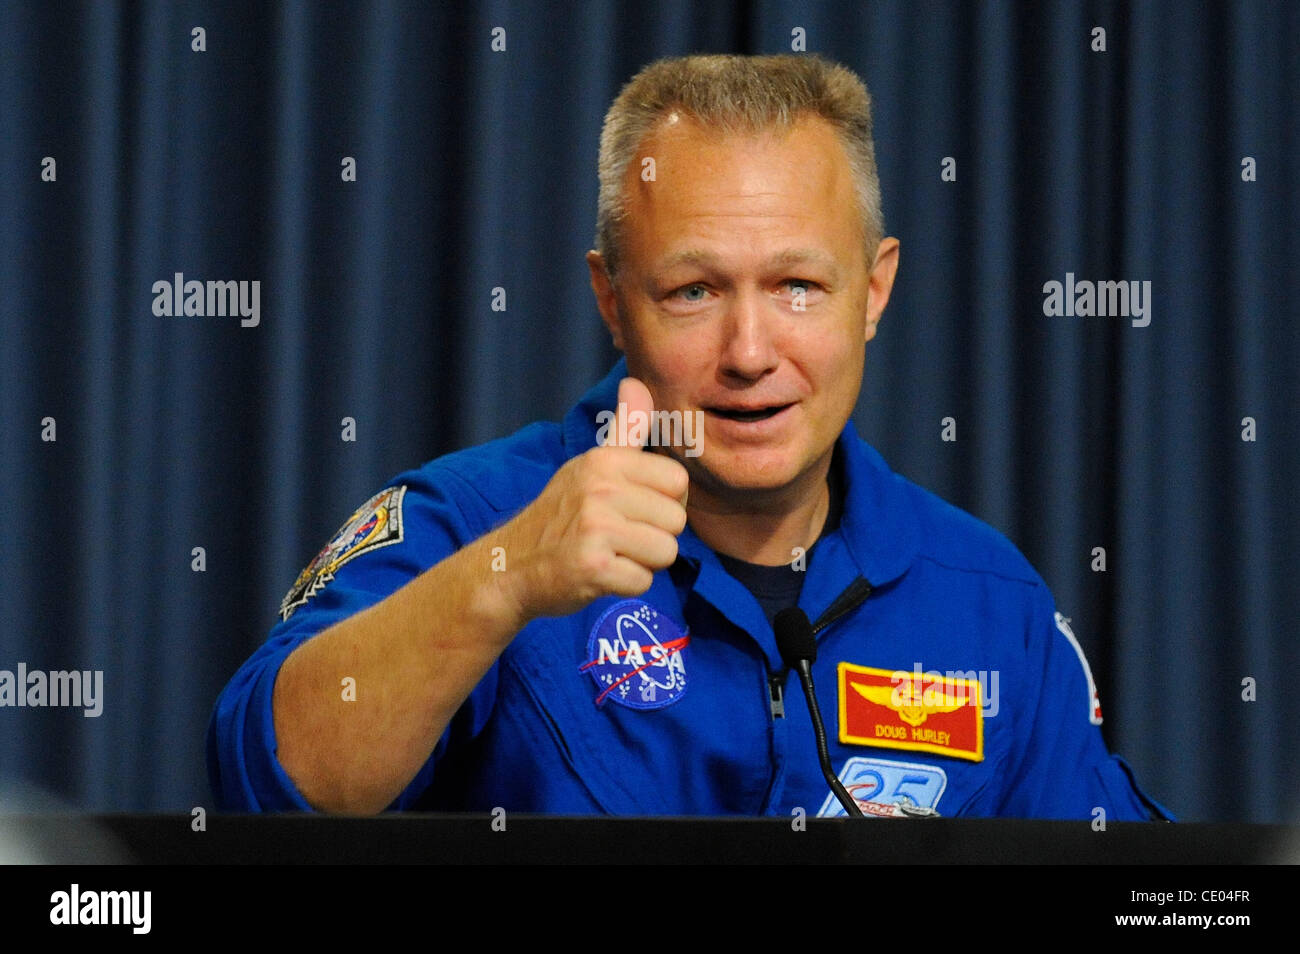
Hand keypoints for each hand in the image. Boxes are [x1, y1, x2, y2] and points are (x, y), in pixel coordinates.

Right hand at [496, 377, 689, 620]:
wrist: (509, 564)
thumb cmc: (561, 515)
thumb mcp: (590, 465)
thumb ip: (623, 427)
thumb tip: (636, 380)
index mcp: (605, 461)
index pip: (677, 481)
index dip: (665, 502)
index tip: (635, 509)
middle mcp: (600, 489)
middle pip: (676, 521)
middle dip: (655, 536)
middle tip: (619, 537)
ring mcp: (595, 528)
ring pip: (665, 553)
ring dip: (642, 562)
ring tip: (611, 554)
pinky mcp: (592, 567)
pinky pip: (643, 582)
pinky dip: (625, 586)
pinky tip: (599, 574)